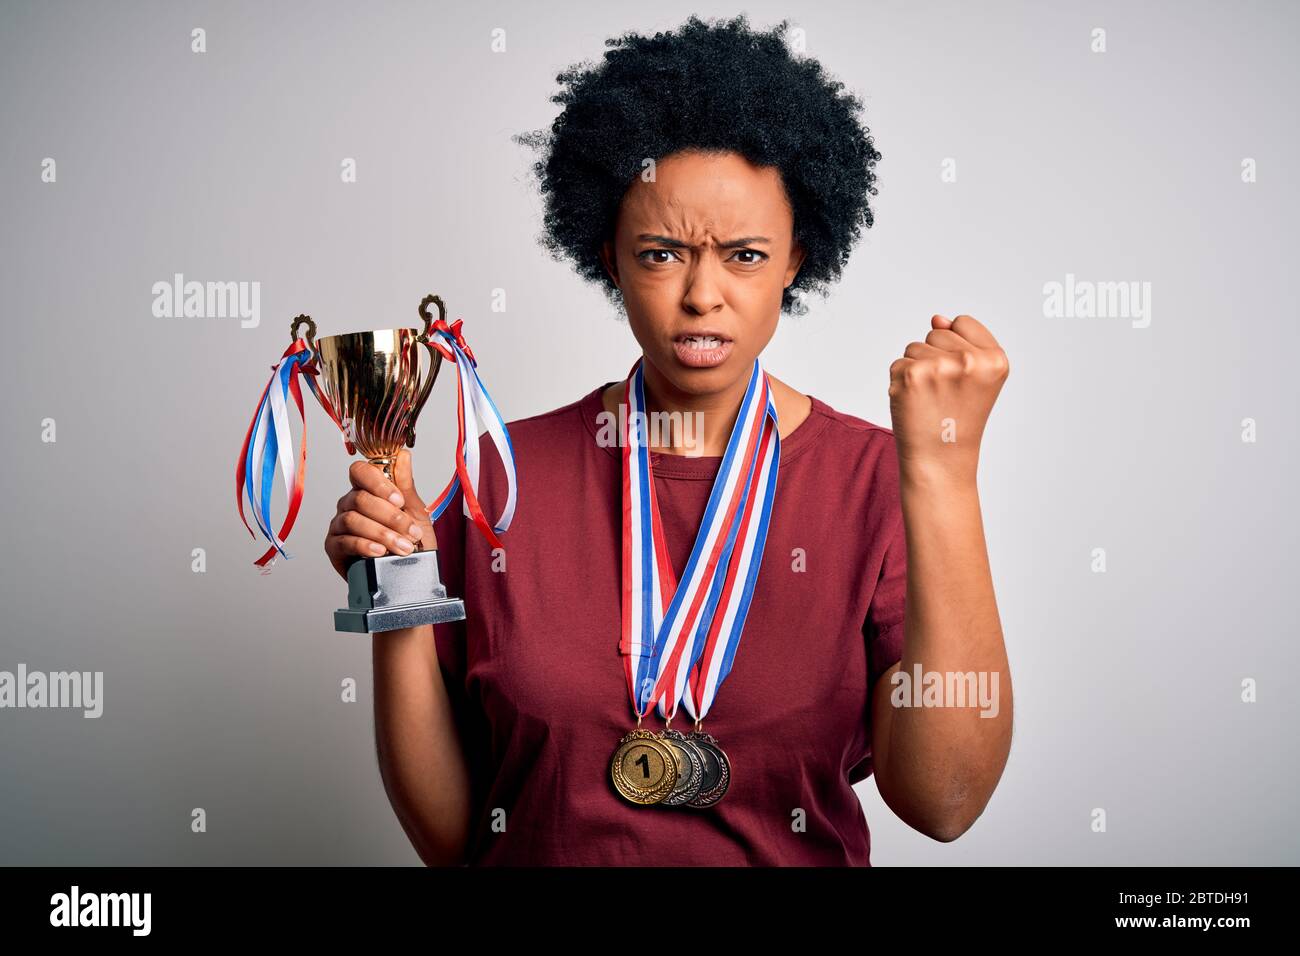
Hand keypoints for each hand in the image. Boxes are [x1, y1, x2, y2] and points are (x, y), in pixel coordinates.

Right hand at [324, 448, 437, 581]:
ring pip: (352, 519)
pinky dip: (364, 545)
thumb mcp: (415, 512)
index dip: (378, 483)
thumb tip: (403, 455)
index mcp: (367, 490)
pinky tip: (380, 552)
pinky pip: (344, 541)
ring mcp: (339, 525)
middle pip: (360, 498)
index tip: (399, 499)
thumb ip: (405, 485)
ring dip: (382, 534)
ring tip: (403, 547)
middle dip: (390, 516)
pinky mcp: (334, 547)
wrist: (407, 576)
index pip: (360, 471)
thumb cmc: (411, 543)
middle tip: (411, 532)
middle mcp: (349, 504)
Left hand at [888, 314, 1008, 483]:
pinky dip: (901, 382)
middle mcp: (970, 360)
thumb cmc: (958, 420)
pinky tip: (915, 403)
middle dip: (936, 358)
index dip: (956, 348)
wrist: (941, 460)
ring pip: (915, 346)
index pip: (963, 323)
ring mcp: (939, 366)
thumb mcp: (976, 378)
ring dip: (917, 369)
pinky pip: (898, 363)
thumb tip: (937, 319)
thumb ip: (961, 342)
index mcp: (995, 359)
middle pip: (937, 333)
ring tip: (930, 399)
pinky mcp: (911, 375)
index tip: (961, 378)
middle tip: (944, 394)